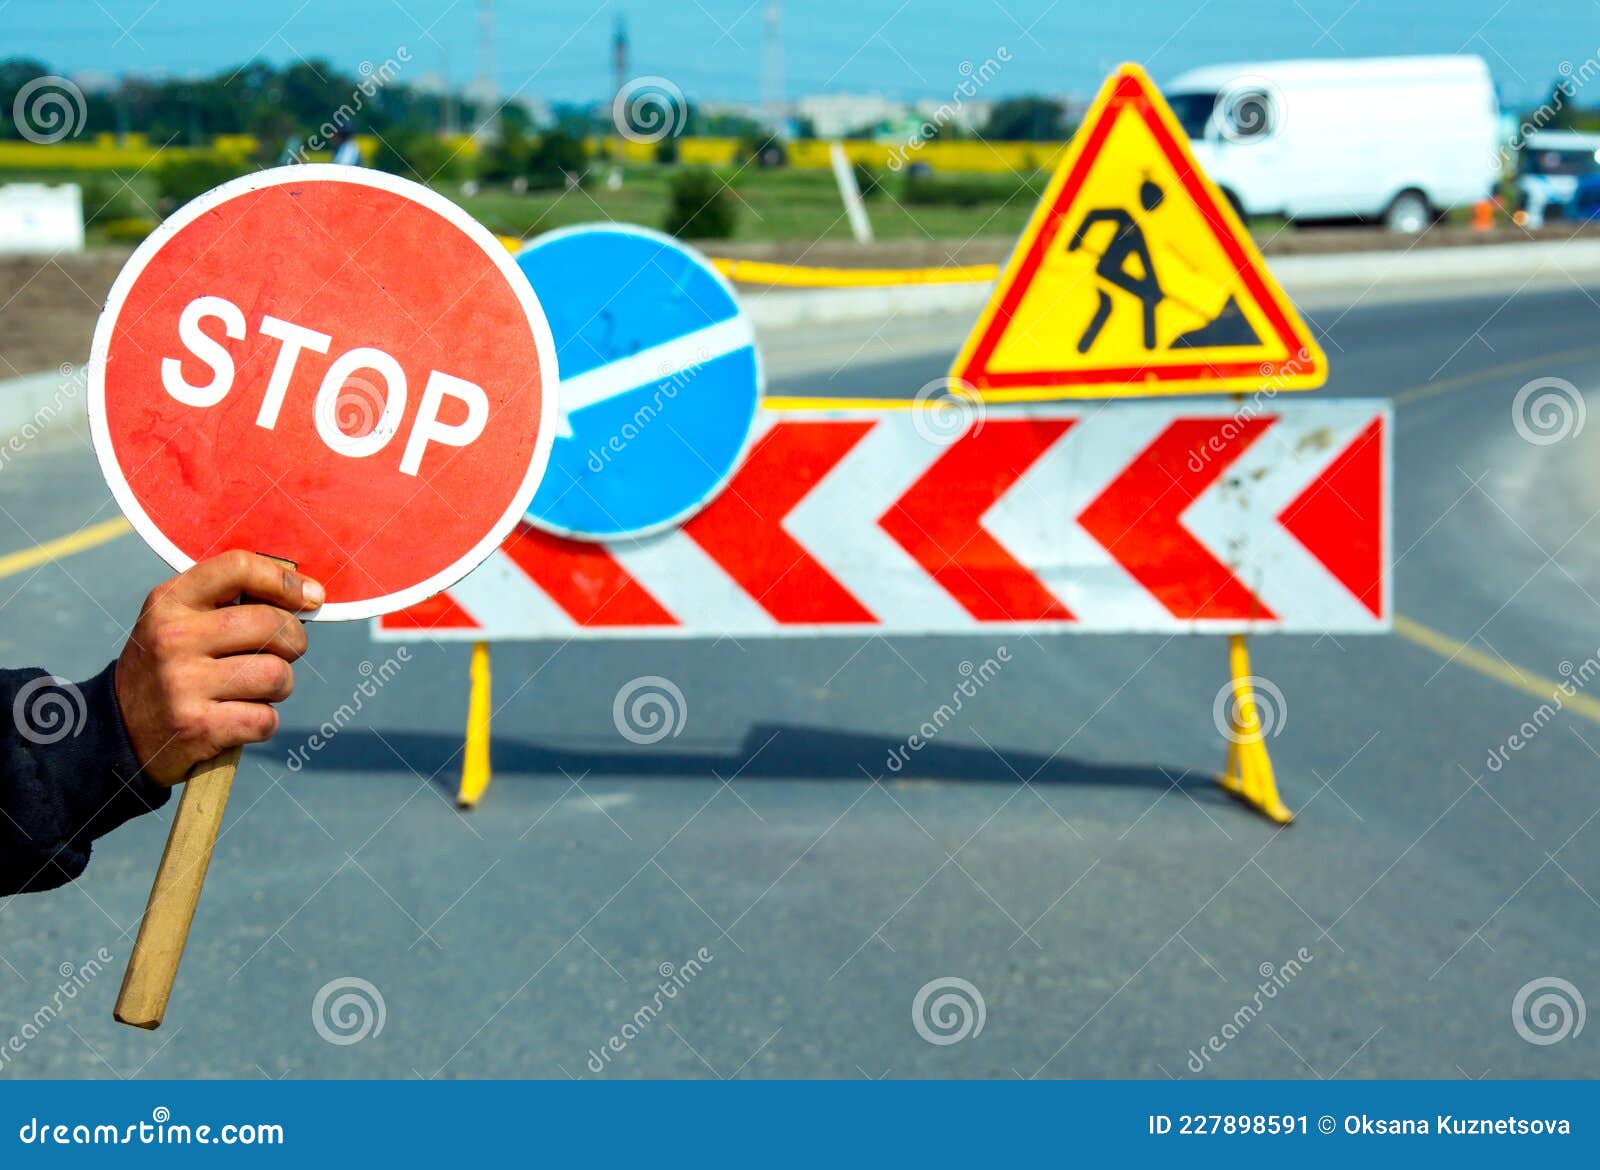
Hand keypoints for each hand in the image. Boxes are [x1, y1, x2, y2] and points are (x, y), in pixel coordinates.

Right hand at [114, 551, 323, 783]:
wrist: (118, 730)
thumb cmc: (172, 666)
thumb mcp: (181, 621)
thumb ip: (233, 601)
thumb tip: (309, 594)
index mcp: (169, 601)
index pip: (239, 567)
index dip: (284, 580)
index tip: (310, 597)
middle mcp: (172, 637)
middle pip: (271, 624)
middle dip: (294, 641)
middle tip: (283, 653)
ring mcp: (182, 683)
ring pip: (277, 674)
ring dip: (279, 686)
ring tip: (254, 689)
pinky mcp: (196, 726)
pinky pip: (266, 718)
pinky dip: (263, 722)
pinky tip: (239, 718)